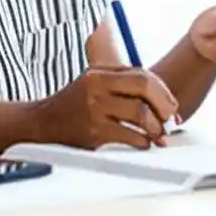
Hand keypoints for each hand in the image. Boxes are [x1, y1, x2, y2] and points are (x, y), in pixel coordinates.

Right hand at [34, 67, 177, 149]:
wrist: (43, 122)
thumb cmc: (74, 103)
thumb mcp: (94, 81)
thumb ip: (123, 83)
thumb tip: (161, 99)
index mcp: (100, 71)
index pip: (143, 75)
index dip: (163, 91)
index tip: (171, 106)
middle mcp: (97, 86)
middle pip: (144, 88)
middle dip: (164, 106)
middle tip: (169, 120)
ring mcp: (95, 108)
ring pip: (140, 113)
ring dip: (155, 127)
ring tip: (157, 135)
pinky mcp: (94, 131)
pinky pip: (129, 136)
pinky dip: (142, 142)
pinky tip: (143, 144)